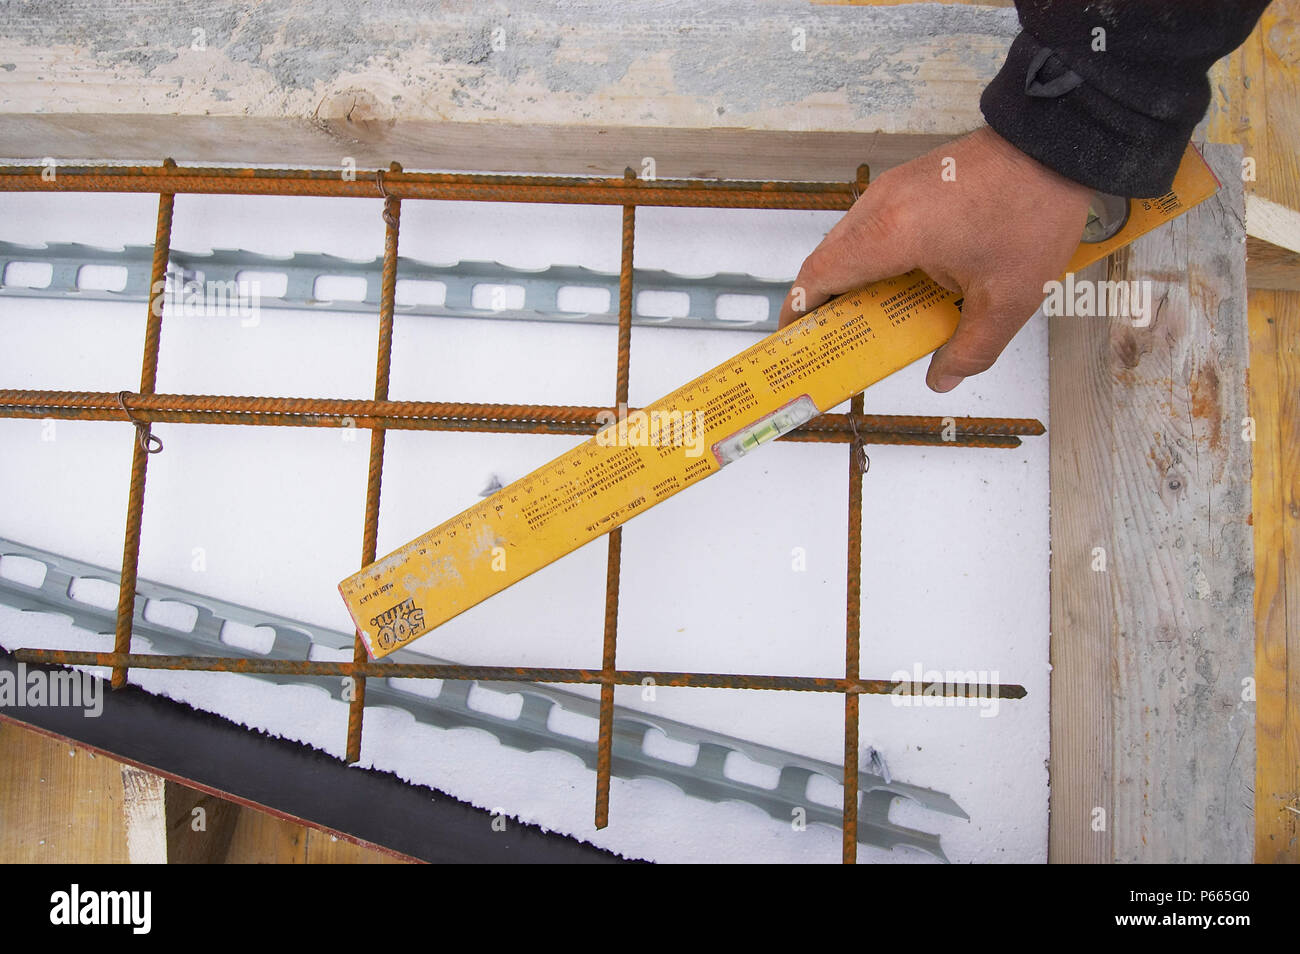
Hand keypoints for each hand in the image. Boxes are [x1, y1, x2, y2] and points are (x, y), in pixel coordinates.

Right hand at [777, 126, 1094, 391]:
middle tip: (835, 341)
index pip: (820, 277)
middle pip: (828, 261)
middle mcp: (880, 207)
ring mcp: (893, 189)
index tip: (794, 340)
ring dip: (851, 281)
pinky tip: (899, 284)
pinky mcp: (909, 182)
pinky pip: (873, 226)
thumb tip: (942, 378)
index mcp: (890, 235)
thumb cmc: (1030, 213)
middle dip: (825, 305)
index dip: (800, 312)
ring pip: (850, 242)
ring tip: (869, 318)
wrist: (1055, 143)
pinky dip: (872, 259)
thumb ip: (971, 349)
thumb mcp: (1007, 300)